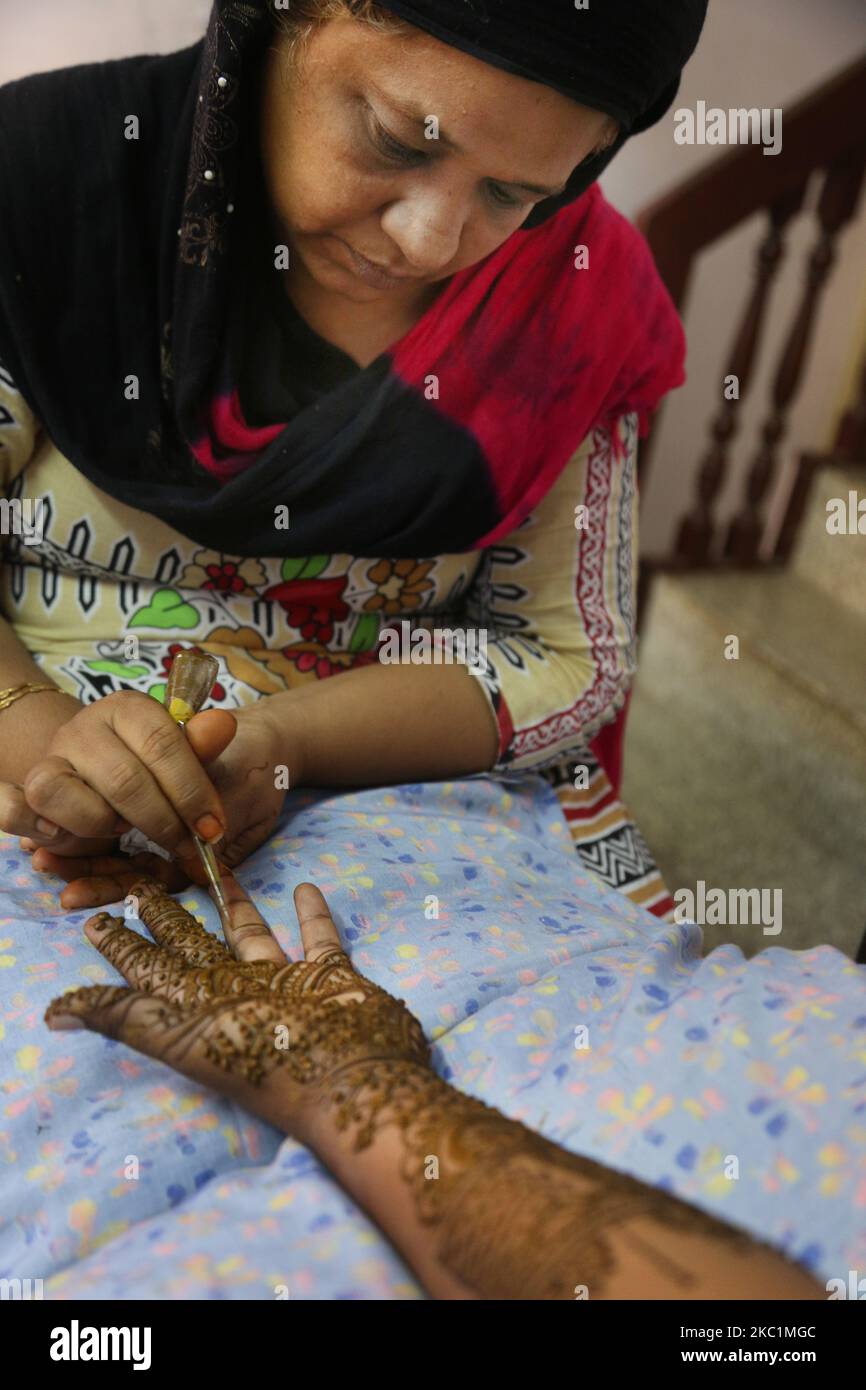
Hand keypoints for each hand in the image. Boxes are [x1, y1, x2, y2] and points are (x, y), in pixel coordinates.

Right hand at [5, 690, 228, 875]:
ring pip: (60, 791)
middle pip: (123, 779)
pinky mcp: (27, 789)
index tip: (213, 828)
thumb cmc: (148, 767)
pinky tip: (60, 838)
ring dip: (98, 823)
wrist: (96, 770)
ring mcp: (51, 757)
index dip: (192, 791)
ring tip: (120, 830)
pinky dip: (35, 827)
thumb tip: (223, 724)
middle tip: (187, 847)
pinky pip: (13, 807)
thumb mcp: (180, 758)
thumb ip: (200, 748)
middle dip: (162, 822)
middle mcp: (84, 726)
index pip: (163, 744)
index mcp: (129, 709)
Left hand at [44, 873, 429, 1143]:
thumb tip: (54, 1015)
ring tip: (216, 870)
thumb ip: (124, 1017)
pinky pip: (318, 939)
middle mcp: (235, 994)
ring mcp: (283, 986)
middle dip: (167, 919)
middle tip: (144, 884)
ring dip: (235, 905)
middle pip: (193, 948)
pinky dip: (313, 915)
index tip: (94, 918)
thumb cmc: (267, 1059)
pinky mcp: (329, 979)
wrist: (352, 1081)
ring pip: (251, 936)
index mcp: (198, 1008)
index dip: (120, 947)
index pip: (148, 971)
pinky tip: (304, 887)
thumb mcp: (182, 1038)